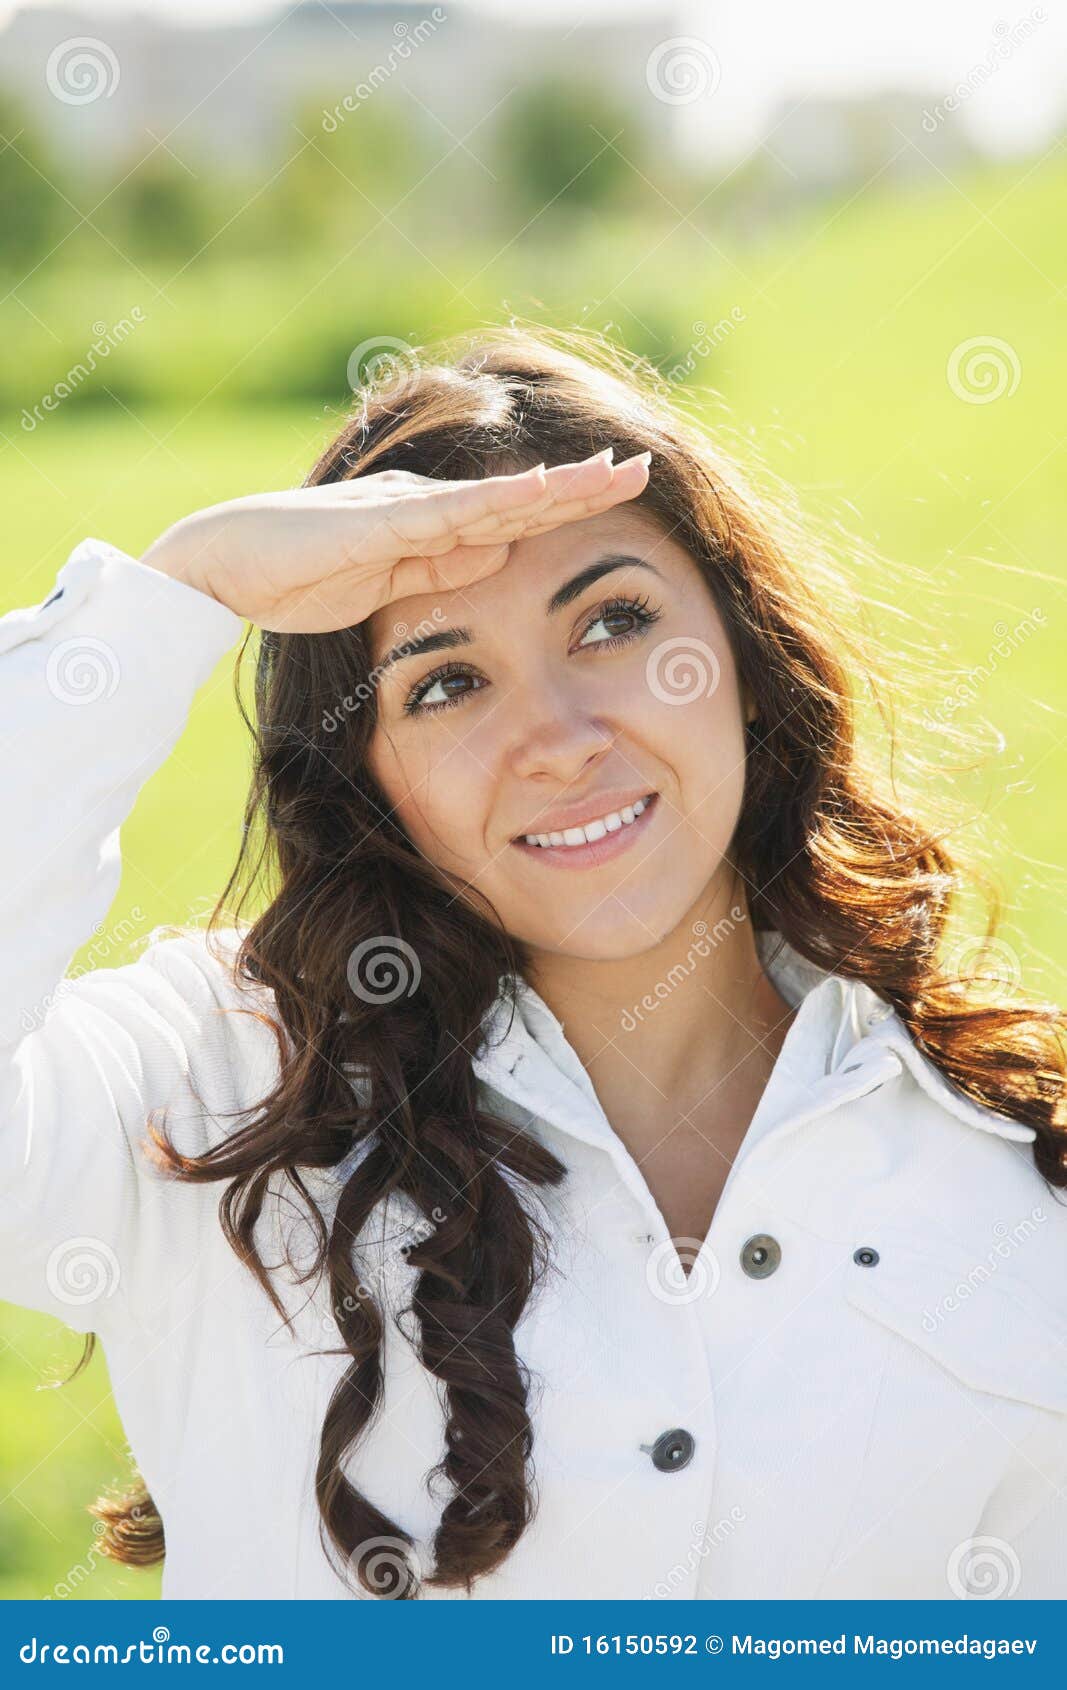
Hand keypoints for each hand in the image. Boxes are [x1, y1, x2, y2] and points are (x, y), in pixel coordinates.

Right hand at [139, 448, 651, 633]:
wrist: (224, 564)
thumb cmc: (299, 574)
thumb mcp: (389, 584)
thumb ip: (442, 567)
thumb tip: (502, 555)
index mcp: (431, 521)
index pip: (516, 511)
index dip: (570, 500)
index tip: (622, 490)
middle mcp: (427, 503)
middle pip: (522, 493)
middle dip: (585, 485)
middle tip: (646, 466)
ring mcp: (405, 509)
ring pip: (498, 496)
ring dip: (558, 487)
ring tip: (614, 475)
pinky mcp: (379, 524)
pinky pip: (449, 514)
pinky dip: (496, 504)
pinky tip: (538, 492)